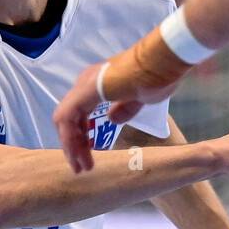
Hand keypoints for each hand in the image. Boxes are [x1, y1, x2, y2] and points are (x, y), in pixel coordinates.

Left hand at [53, 30, 190, 173]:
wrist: (163, 60)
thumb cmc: (157, 75)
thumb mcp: (140, 97)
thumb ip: (124, 108)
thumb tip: (111, 119)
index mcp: (97, 82)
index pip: (79, 112)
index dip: (81, 135)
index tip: (89, 154)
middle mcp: (86, 82)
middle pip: (69, 118)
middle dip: (74, 144)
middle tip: (82, 168)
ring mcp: (85, 85)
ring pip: (65, 120)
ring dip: (71, 146)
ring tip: (81, 167)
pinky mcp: (87, 90)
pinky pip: (68, 117)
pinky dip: (71, 138)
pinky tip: (79, 154)